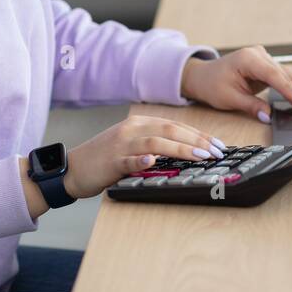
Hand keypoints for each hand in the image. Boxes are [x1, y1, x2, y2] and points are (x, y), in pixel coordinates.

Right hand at [63, 115, 226, 197]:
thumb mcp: (133, 145)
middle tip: (217, 151)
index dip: (199, 134)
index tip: (218, 144)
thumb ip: (156, 145)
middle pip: (170, 130)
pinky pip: (128, 160)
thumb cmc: (106, 159)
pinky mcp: (111, 161)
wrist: (73, 168)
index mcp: (140, 123)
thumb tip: (188, 151)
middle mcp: (132, 129)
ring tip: (200, 156)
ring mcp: (121, 144)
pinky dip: (141, 160)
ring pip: (155, 142)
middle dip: (197, 140)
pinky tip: (152, 162)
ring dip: (180, 148)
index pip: (176, 125)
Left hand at [180, 47, 291, 123]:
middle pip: (288, 75)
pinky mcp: (270, 66)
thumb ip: (251, 105)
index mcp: (250, 59)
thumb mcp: (229, 98)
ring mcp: (267, 59)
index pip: (274, 76)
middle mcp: (261, 55)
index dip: (290, 91)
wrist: (203, 75)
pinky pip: (288, 78)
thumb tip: (268, 116)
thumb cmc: (213, 84)